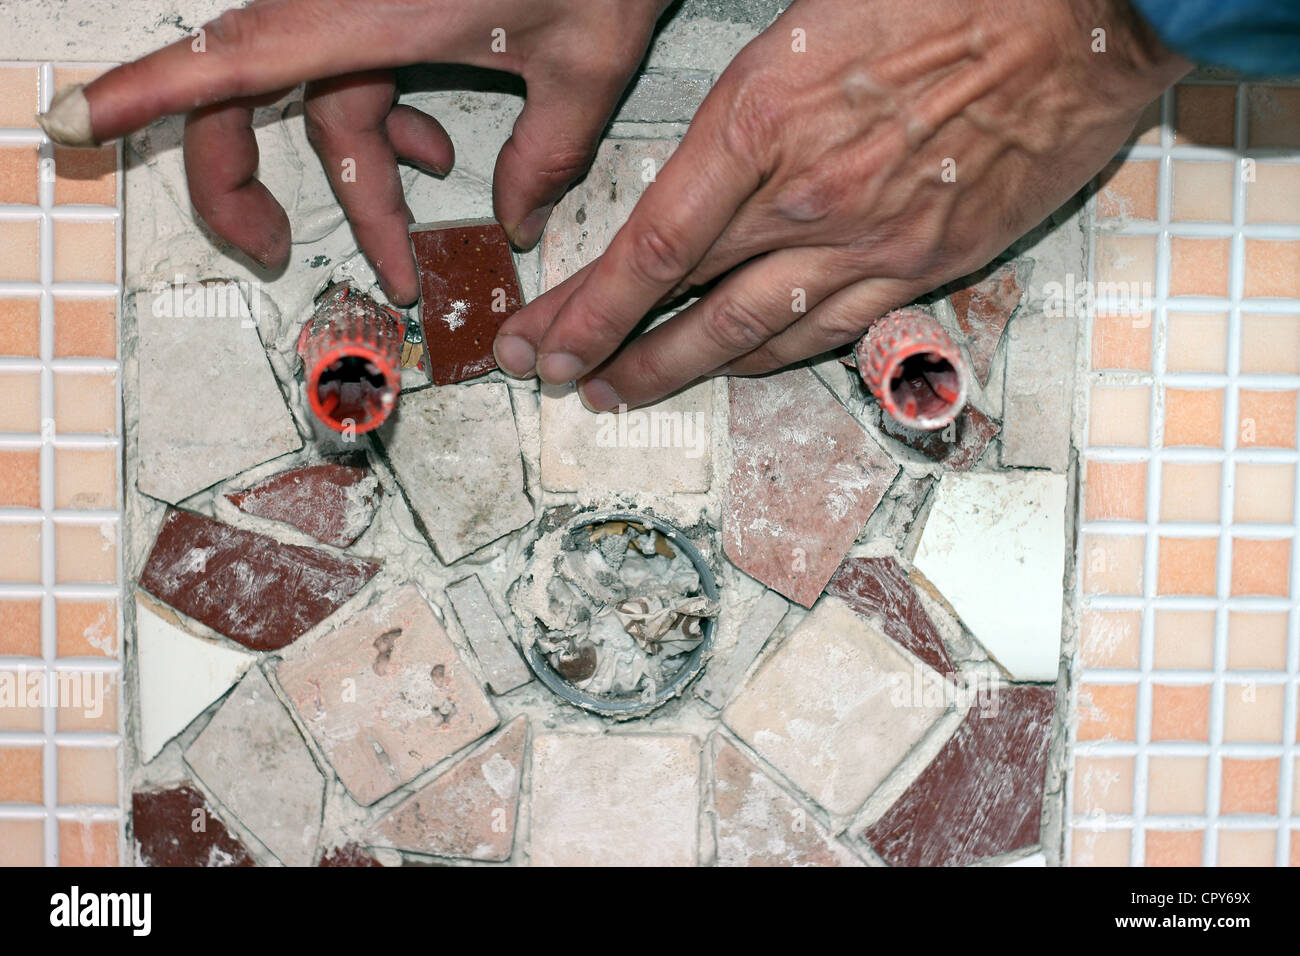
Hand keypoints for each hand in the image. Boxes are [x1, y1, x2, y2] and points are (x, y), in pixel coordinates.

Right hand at [49, 0, 671, 303]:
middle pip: (242, 85)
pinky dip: (380, 117)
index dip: (145, 93)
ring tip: (402, 236)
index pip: (235, 59)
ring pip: (309, 90)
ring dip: (351, 166)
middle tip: (272, 251)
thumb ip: (546, 153)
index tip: (71, 123)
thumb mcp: (587, 62)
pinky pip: (351, 65)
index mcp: (372, 8)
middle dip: (244, 180)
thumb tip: (518, 219)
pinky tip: (436, 151)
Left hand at [491, 0, 1189, 409]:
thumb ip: (745, 106)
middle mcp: (810, 201)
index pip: (652, 244)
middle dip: (608, 349)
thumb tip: (697, 163)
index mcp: (765, 123)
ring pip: (751, 334)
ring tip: (623, 391)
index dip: (588, 306)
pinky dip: (770, 358)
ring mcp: (872, 243)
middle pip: (685, 301)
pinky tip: (733, 368)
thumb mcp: (809, 19)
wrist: (1086, 11)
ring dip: (678, 368)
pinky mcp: (928, 264)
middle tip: (555, 379)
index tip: (540, 339)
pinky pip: (832, 331)